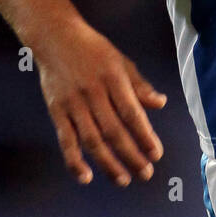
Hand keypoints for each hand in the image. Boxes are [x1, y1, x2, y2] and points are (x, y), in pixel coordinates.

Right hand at [33, 17, 166, 185]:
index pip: (132, 113)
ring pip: (92, 140)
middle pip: (113, 131)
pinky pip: (66, 139)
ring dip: (108, 164)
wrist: (55, 36)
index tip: (157, 154)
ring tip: (123, 180)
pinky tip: (86, 177)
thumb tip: (160, 103)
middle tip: (146, 173)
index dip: (144, 135)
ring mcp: (73, 103)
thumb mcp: (121, 61)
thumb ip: (140, 85)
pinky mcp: (55, 110)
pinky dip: (74, 160)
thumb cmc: (93, 50)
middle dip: (131, 155)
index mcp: (113, 78)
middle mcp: (93, 92)